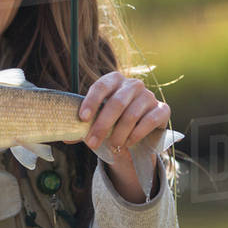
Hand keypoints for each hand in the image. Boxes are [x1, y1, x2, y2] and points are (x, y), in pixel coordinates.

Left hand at [79, 72, 170, 200]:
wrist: (140, 129)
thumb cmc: (114, 121)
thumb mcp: (98, 120)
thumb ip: (83, 126)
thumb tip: (64, 138)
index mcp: (114, 80)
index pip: (101, 86)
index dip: (91, 102)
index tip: (82, 118)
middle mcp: (133, 84)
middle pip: (116, 103)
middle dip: (102, 125)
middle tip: (92, 143)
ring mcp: (149, 96)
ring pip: (132, 114)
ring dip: (119, 134)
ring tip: (112, 146)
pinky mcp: (163, 109)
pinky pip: (149, 121)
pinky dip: (136, 134)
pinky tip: (128, 143)